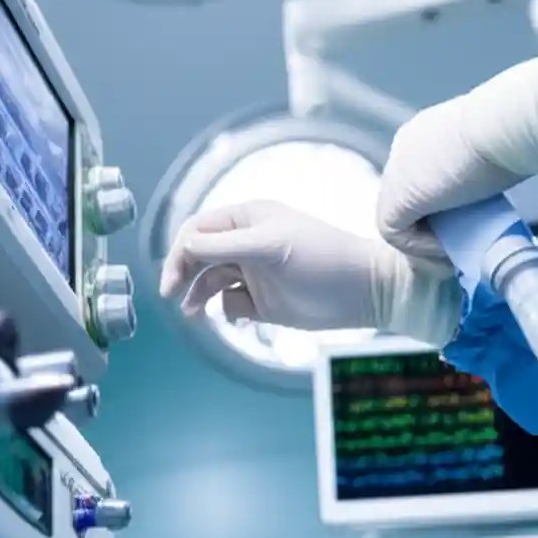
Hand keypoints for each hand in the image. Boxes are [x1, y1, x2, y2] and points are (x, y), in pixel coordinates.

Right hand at [158, 201, 462, 344]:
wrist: (364, 291)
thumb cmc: (321, 256)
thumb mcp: (268, 246)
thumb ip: (223, 246)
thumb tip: (183, 248)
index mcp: (248, 219)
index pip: (199, 229)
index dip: (180, 250)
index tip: (174, 277)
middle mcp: (247, 243)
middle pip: (198, 256)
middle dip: (183, 273)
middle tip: (173, 296)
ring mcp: (254, 272)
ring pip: (210, 281)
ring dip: (198, 295)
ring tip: (193, 314)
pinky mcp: (262, 301)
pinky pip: (229, 304)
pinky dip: (224, 311)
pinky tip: (236, 318)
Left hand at [376, 50, 537, 258]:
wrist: (506, 125)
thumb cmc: (511, 133)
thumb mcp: (491, 154)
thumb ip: (476, 172)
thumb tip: (486, 195)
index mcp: (426, 134)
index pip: (422, 177)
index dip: (441, 205)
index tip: (470, 220)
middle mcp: (404, 150)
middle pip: (407, 198)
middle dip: (431, 224)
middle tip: (462, 240)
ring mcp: (396, 172)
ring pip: (398, 218)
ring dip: (426, 240)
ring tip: (458, 248)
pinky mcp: (395, 197)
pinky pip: (395, 232)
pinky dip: (420, 246)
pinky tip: (449, 246)